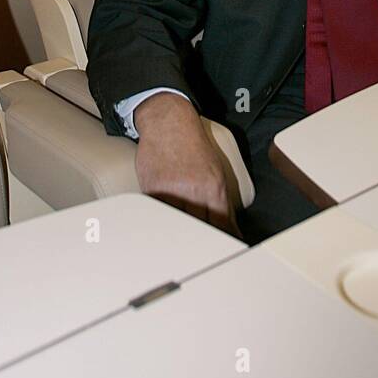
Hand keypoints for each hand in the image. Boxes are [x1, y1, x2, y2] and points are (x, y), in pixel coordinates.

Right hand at [134, 92, 241, 236]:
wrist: (168, 122)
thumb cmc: (192, 145)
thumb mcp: (215, 171)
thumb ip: (219, 200)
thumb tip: (227, 227)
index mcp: (213, 187)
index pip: (221, 225)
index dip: (222, 241)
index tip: (223, 250)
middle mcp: (193, 191)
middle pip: (199, 230)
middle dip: (201, 244)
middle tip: (201, 254)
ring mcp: (170, 191)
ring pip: (175, 226)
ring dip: (178, 238)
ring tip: (179, 247)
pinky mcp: (150, 189)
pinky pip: (156, 215)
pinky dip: (159, 225)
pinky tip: (161, 229)